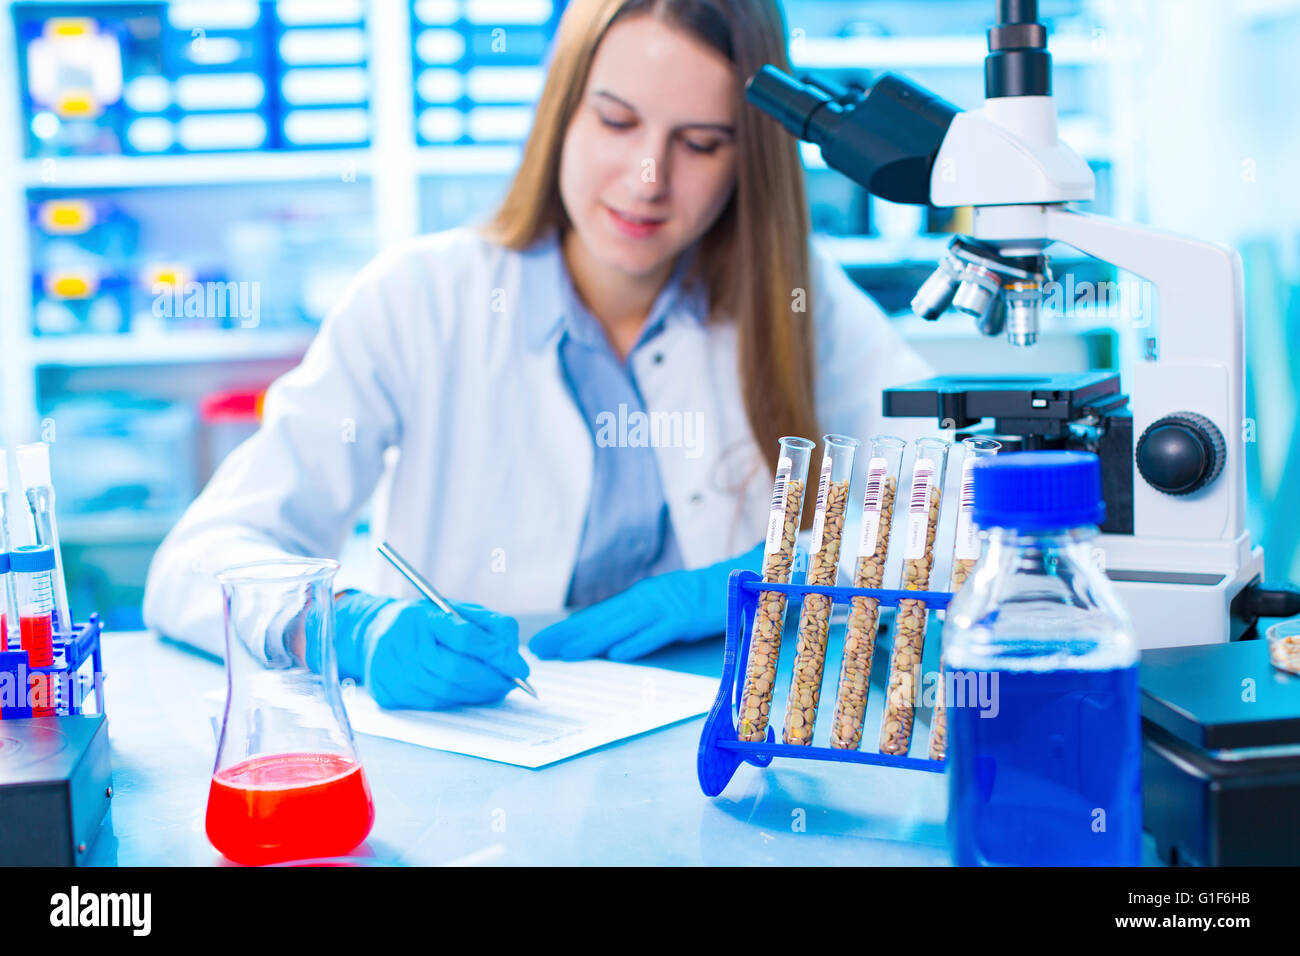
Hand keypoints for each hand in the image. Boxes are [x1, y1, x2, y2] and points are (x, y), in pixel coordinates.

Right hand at [333, 591, 528, 709]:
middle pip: (455, 669)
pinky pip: (433, 703)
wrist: (372, 634)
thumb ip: (489, 626)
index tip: (520, 666)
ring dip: (478, 694)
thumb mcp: (455, 610)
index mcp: (420, 616)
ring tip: (497, 688)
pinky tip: (472, 694)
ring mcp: (391, 671)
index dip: (497, 654)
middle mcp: (401, 643)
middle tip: (513, 682)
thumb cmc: (424, 622)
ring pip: (446, 692)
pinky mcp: (388, 693)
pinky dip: (458, 700)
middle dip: (491, 680)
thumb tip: (514, 658)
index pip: (465, 636)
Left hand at [530, 543, 764, 660]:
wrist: (728, 584)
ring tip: (567, 653)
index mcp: (635, 599)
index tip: (542, 643)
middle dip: (568, 636)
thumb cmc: (689, 599)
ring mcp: (662, 608)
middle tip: (541, 649)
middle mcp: (643, 600)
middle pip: (601, 621)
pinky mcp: (682, 619)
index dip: (566, 629)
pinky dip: (637, 643)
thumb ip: (632, 620)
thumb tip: (602, 640)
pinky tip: (618, 653)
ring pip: (621, 627)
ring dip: (593, 640)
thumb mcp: (656, 606)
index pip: (595, 616)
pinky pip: (656, 633)